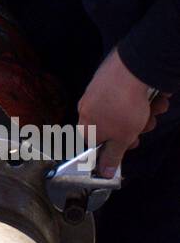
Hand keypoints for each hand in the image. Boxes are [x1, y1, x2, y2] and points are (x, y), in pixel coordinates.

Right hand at [77, 49, 162, 176]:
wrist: (132, 69)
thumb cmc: (123, 107)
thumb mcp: (121, 138)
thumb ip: (113, 157)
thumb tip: (104, 173)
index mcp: (87, 124)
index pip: (95, 143)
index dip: (115, 146)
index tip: (130, 143)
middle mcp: (89, 107)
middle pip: (113, 126)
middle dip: (135, 128)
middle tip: (145, 125)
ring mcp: (100, 90)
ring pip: (124, 111)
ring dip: (144, 113)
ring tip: (155, 108)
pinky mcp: (112, 78)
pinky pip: (127, 94)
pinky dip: (142, 98)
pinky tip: (153, 96)